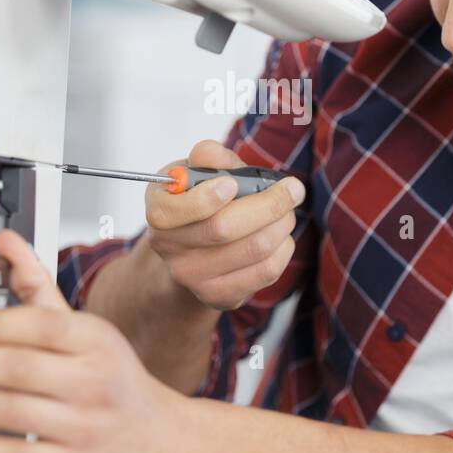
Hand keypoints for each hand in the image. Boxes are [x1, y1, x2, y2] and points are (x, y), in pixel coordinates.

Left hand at [0, 229, 189, 452]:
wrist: (166, 445)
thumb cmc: (117, 384)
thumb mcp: (88, 332)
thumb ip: (39, 288)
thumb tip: (4, 243)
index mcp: (95, 340)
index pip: (38, 325)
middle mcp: (93, 381)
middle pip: (15, 367)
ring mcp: (84, 427)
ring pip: (8, 411)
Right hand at [143, 139, 304, 309]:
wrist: (189, 252)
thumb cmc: (198, 200)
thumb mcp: (195, 172)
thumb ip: (207, 157)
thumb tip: (215, 156)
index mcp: (159, 212)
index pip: (179, 210)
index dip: (208, 197)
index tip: (233, 184)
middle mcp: (169, 249)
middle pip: (224, 229)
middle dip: (269, 204)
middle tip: (293, 189)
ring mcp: (193, 278)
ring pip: (253, 249)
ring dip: (281, 224)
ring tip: (287, 211)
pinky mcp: (220, 297)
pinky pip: (266, 272)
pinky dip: (284, 249)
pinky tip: (281, 236)